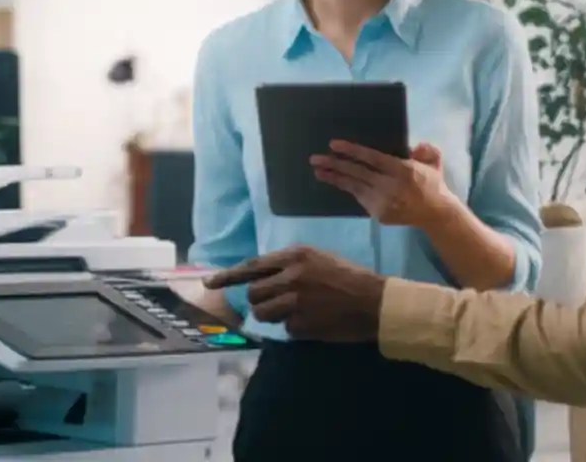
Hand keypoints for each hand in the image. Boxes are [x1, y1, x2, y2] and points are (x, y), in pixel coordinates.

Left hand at [203, 245, 386, 342]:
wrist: (375, 302)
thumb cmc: (349, 278)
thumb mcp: (319, 259)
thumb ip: (290, 266)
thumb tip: (261, 278)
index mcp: (295, 256)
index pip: (252, 266)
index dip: (228, 276)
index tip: (210, 283)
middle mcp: (291, 276)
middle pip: (254, 293)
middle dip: (261, 301)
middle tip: (277, 304)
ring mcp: (295, 301)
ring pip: (263, 313)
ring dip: (273, 316)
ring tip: (295, 313)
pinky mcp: (301, 324)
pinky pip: (285, 329)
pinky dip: (295, 329)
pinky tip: (313, 322)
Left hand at [311, 140, 457, 226]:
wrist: (435, 213)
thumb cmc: (431, 183)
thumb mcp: (434, 162)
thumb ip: (427, 150)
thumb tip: (414, 146)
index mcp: (402, 170)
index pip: (372, 158)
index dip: (352, 151)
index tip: (334, 144)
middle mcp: (389, 187)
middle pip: (357, 173)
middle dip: (334, 165)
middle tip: (314, 158)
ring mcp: (382, 202)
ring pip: (353, 187)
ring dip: (334, 178)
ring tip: (317, 171)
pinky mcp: (378, 214)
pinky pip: (359, 197)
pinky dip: (347, 188)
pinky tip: (335, 180)